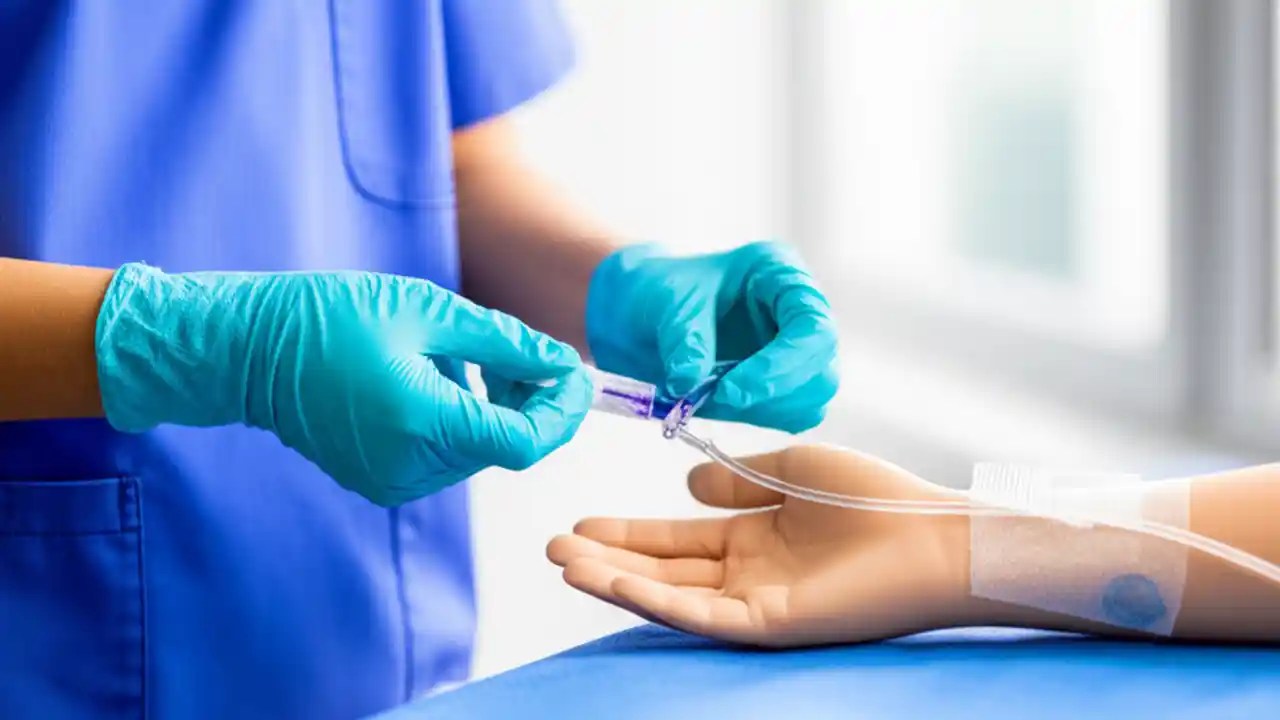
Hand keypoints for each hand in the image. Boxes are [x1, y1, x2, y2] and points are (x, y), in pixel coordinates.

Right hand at [96, 264, 591, 505]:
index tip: (576, 373)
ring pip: (479, 447)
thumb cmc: (329, 316)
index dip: (563, 410)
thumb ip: (506, 342)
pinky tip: (431, 376)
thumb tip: (565, 364)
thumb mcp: (427, 310)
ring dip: (492, 403)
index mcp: (423, 424)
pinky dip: (459, 417)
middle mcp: (411, 468)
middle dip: (527, 396)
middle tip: (514, 345)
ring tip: (457, 352)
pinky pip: (446, 453)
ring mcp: (393, 482)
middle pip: (506, 443)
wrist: (246, 350)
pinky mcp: (381, 482)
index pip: (527, 442)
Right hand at [548, 446, 970, 646]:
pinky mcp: (770, 623)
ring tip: (563, 564)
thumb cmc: (874, 497)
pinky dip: (654, 600)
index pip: (676, 539)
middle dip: (607, 559)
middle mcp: (748, 573)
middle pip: (662, 569)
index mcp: (754, 537)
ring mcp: (756, 601)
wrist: (931, 533)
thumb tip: (685, 487)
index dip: (628, 532)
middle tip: (552, 548)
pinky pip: (700, 614)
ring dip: (615, 581)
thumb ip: (735, 481)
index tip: (581, 523)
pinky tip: (614, 583)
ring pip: (671, 595)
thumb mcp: (790, 469)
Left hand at [585, 242, 838, 432]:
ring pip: (812, 399)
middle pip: (821, 369)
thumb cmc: (658, 290)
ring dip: (764, 410)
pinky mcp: (781, 382)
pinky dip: (758, 418)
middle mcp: (797, 311)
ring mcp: (794, 349)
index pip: (813, 327)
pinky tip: (721, 404)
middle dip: (771, 394)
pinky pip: (790, 415)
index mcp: (780, 274)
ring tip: (710, 397)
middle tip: (716, 399)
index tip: (731, 390)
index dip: (782, 365)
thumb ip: (684, 339)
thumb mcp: (665, 301)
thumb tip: (690, 382)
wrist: (639, 312)